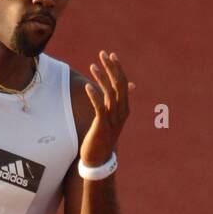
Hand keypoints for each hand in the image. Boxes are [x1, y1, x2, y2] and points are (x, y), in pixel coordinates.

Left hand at [81, 51, 134, 167]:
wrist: (99, 159)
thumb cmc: (102, 137)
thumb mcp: (110, 119)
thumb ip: (113, 103)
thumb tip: (121, 90)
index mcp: (124, 108)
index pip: (123, 83)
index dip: (117, 68)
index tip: (110, 55)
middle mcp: (121, 112)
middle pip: (118, 84)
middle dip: (111, 67)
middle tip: (102, 54)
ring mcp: (113, 119)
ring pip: (110, 93)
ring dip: (101, 78)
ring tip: (93, 66)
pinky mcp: (102, 126)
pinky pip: (100, 108)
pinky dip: (94, 96)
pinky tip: (88, 86)